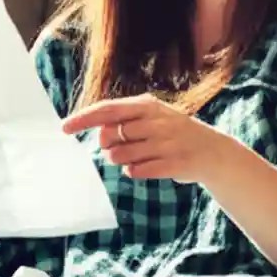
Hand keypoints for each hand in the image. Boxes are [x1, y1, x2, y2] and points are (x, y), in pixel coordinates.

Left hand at [60, 94, 232, 183]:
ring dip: (122, 161)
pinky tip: (147, 166)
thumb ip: (123, 122)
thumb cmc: (172, 133)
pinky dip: (136, 171)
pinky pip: (137, 172)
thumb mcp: (150, 118)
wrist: (212, 151)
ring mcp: (166, 143)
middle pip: (111, 137)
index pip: (107, 109)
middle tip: (122, 147)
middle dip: (109, 146)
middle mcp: (156, 121)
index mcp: (148, 105)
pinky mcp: (173, 164)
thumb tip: (99, 135)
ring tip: (139, 157)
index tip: (64, 127)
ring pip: (121, 157)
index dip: (84, 118)